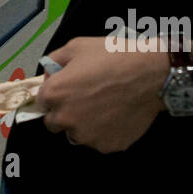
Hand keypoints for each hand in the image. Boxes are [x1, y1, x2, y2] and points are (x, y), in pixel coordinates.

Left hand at [37, 37, 169, 152]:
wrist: (151, 74)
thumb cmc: (112, 56)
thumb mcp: (76, 46)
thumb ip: (54, 61)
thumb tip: (49, 75)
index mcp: (54, 94)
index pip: (41, 103)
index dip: (54, 95)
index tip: (68, 89)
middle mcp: (65, 119)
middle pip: (55, 123)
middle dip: (64, 113)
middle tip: (84, 100)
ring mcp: (87, 136)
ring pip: (77, 134)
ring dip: (83, 125)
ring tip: (104, 107)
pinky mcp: (107, 146)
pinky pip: (99, 141)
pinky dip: (105, 132)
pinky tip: (117, 115)